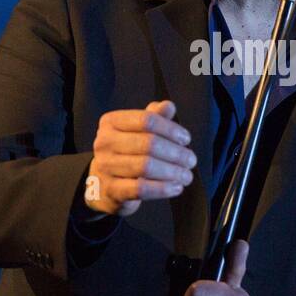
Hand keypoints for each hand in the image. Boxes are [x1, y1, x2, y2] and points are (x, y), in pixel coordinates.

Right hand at [84, 100, 195, 217]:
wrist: (104, 184)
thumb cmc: (126, 153)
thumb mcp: (138, 131)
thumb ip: (154, 117)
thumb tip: (168, 106)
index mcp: (111, 122)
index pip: (147, 121)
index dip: (170, 129)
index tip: (186, 139)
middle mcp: (104, 142)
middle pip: (148, 144)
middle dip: (175, 153)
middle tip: (191, 160)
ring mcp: (105, 166)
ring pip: (146, 166)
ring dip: (172, 172)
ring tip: (186, 175)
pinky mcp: (110, 190)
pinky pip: (141, 189)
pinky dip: (162, 188)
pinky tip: (176, 187)